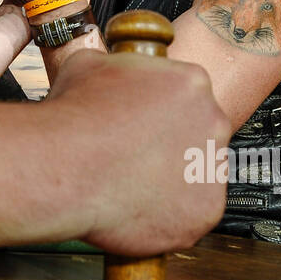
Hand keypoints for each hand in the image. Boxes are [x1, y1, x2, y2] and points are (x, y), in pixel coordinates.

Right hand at [48, 49, 231, 255]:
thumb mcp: (89, 66)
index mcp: (191, 81)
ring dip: (170, 179)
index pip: (185, 94)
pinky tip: (135, 204)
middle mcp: (214, 121)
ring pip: (196, 174)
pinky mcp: (206, 211)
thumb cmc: (75, 116)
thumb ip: (116, 67)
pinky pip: (190, 213)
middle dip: (170, 143)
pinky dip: (166, 214)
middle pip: (198, 132)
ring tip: (130, 181)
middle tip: (135, 153)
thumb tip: (109, 71)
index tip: (140, 121)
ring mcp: (212, 168)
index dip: (158, 109)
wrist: (66, 166)